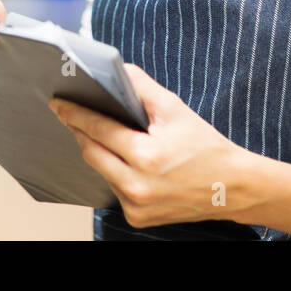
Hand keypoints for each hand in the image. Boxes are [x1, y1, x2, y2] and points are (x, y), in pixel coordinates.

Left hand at [49, 63, 249, 228]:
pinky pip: (114, 188)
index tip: (59, 103)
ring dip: (99, 152)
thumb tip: (114, 72)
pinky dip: (115, 172)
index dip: (75, 113)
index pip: (97, 129)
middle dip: (80, 131)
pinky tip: (126, 161)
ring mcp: (136, 206)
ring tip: (104, 134)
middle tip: (71, 114)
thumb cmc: (205, 146)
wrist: (231, 187)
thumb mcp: (174, 108)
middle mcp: (137, 186)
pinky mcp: (138, 218)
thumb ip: (141, 87)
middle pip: (91, 152)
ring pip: (101, 171)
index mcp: (146, 156)